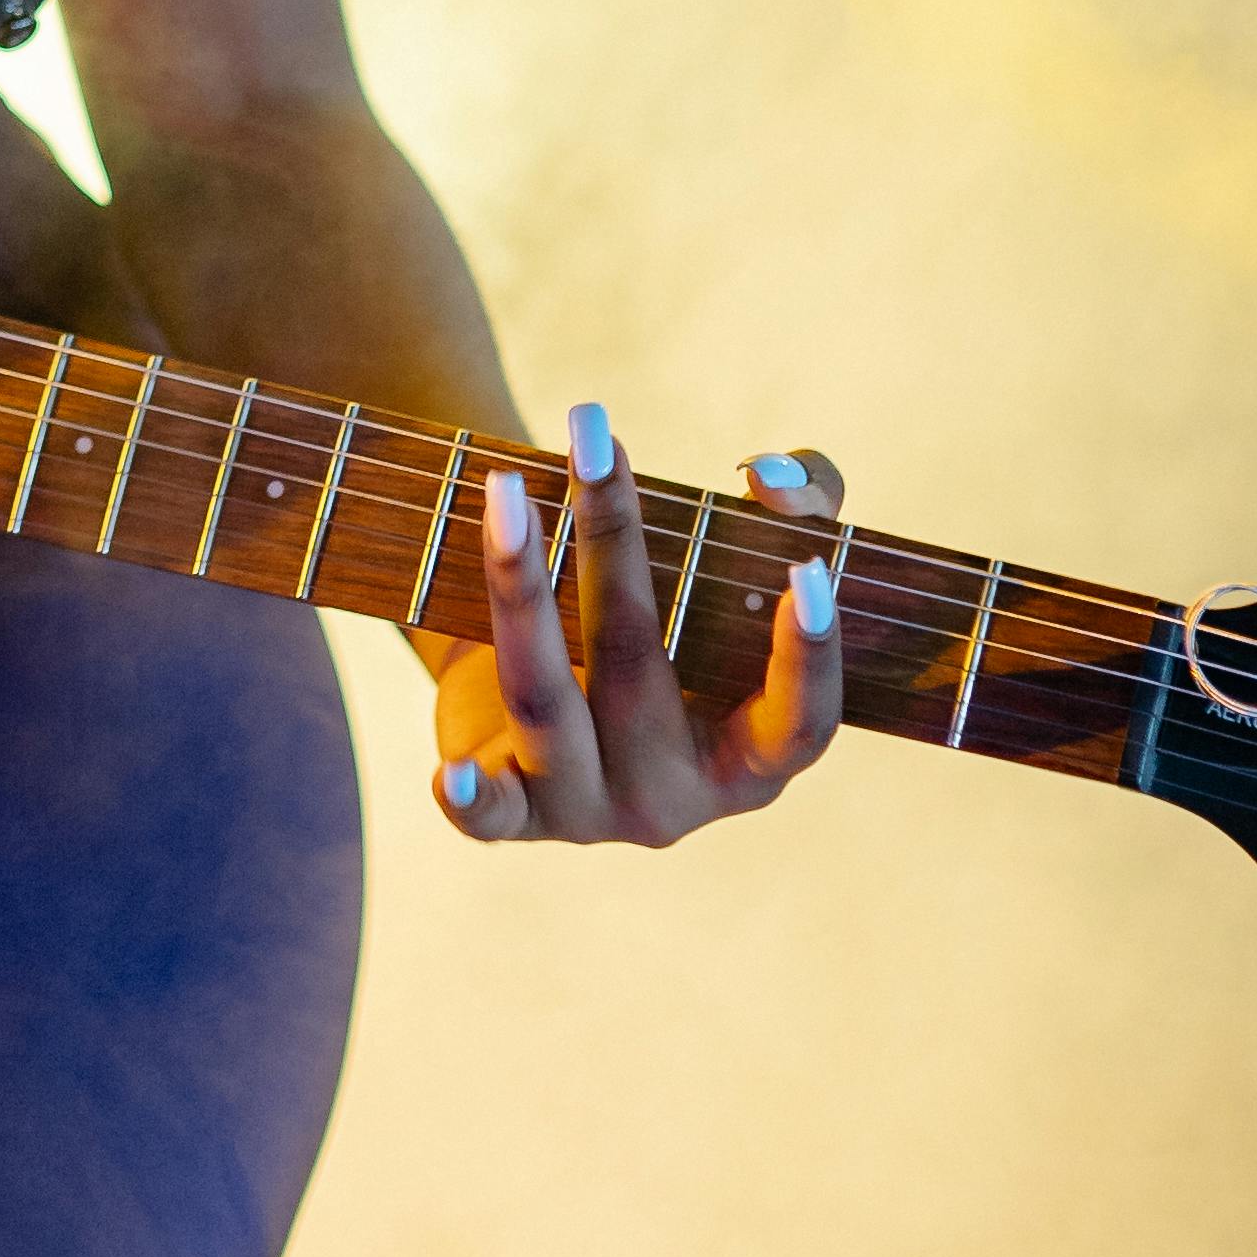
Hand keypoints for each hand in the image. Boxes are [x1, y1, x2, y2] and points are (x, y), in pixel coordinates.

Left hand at [427, 415, 844, 846]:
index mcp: (751, 759)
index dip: (808, 656)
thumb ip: (802, 505)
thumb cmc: (684, 624)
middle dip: (614, 539)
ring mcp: (592, 810)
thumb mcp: (751, 567)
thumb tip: (772, 476)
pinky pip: (491, 817)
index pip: (799, 723)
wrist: (569, 698)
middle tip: (595, 439)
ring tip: (505, 490)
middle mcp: (675, 797)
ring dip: (522, 587)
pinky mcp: (517, 814)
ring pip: (547, 699)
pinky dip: (472, 801)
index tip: (805, 571)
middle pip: (638, 663)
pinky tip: (449, 778)